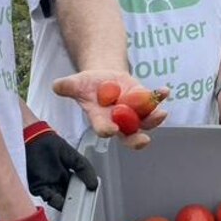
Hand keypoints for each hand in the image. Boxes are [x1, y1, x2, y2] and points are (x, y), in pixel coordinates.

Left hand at [23, 122, 98, 210]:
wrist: (34, 140)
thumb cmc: (51, 144)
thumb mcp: (73, 156)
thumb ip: (84, 169)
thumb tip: (94, 184)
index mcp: (64, 174)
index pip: (75, 188)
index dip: (82, 195)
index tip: (89, 199)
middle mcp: (55, 181)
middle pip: (67, 196)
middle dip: (75, 202)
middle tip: (83, 207)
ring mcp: (47, 185)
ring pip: (58, 199)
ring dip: (66, 204)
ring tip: (75, 208)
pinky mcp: (38, 187)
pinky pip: (48, 197)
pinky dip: (56, 202)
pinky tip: (64, 203)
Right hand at [51, 70, 167, 148]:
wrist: (104, 79)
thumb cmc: (88, 86)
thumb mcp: (76, 84)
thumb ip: (68, 86)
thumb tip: (56, 86)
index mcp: (100, 120)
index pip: (104, 129)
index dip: (107, 130)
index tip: (111, 129)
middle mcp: (119, 121)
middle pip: (129, 135)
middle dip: (136, 140)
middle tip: (143, 140)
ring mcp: (134, 113)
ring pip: (145, 121)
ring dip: (154, 120)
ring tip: (161, 114)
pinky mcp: (144, 102)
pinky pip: (154, 102)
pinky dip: (159, 97)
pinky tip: (164, 91)